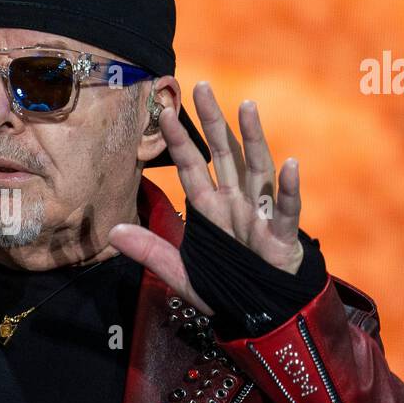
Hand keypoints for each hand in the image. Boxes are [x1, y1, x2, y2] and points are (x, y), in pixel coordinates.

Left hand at [109, 81, 304, 310]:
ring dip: (252, 138)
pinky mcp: (282, 236)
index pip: (191, 167)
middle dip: (213, 122)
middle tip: (202, 87)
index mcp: (209, 210)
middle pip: (224, 155)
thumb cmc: (225, 288)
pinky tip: (291, 164)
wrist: (263, 315)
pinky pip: (287, 209)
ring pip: (257, 169)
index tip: (164, 112)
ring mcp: (260, 216)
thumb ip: (151, 251)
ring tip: (246, 106)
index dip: (178, 141)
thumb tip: (113, 232)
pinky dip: (290, 189)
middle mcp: (235, 203)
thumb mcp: (179, 272)